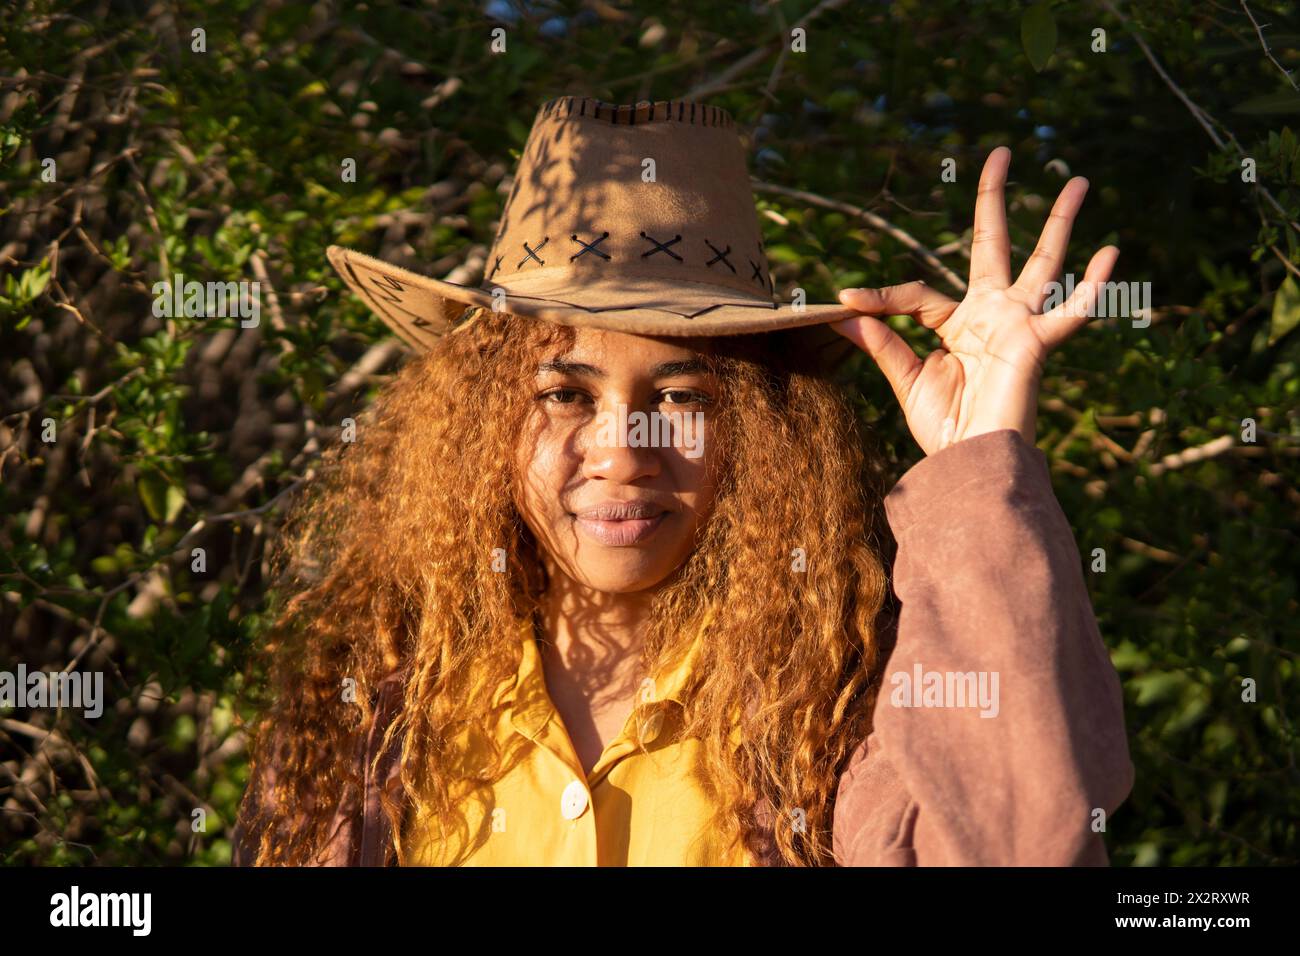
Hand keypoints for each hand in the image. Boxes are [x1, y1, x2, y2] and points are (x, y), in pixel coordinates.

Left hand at [832, 147, 1118, 455]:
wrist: (969, 463)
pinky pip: (1070, 313)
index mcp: (958, 324)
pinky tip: (1111, 252)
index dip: (879, 296)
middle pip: (994, 245)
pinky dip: (1091, 287)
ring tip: (1077, 180)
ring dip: (1061, 222)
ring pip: (1043, 263)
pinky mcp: (1036, 344)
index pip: (918, 293)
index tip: (843, 300)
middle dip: (995, 200)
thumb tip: (843, 311)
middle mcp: (992, 314)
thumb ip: (881, 343)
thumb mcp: (905, 380)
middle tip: (999, 152)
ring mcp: (1018, 324)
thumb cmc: (945, 428)